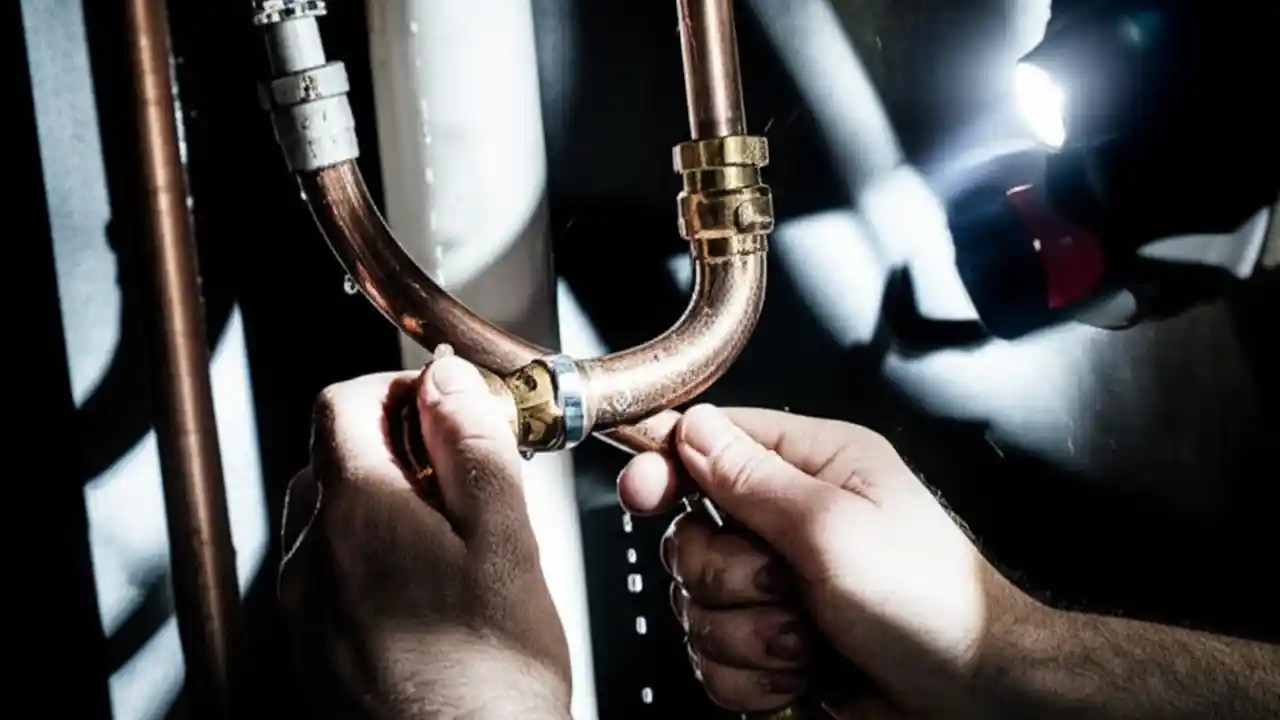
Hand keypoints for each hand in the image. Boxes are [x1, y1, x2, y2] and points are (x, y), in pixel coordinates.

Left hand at [279, 355, 570, 718]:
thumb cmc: (490, 674)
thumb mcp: (504, 537)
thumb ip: (471, 444)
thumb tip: (445, 378)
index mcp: (356, 511)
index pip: (343, 402)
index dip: (398, 388)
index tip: (447, 406)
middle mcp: (311, 556)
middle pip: (333, 456)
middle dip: (394, 444)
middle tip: (461, 471)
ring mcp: (303, 608)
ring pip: (329, 517)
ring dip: (380, 501)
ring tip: (450, 535)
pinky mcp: (313, 649)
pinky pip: (328, 574)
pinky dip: (368, 555)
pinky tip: (427, 589)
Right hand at [618, 405, 1029, 717]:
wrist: (975, 697)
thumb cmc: (933, 603)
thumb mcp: (836, 528)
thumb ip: (753, 478)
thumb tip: (693, 428)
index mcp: (814, 467)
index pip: (712, 444)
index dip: (669, 466)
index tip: (646, 492)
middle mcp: (790, 521)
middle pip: (690, 533)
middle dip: (726, 576)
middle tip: (780, 586)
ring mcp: (778, 588)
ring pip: (696, 604)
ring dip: (746, 635)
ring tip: (805, 640)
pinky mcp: (772, 644)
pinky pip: (713, 659)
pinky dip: (750, 677)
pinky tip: (798, 674)